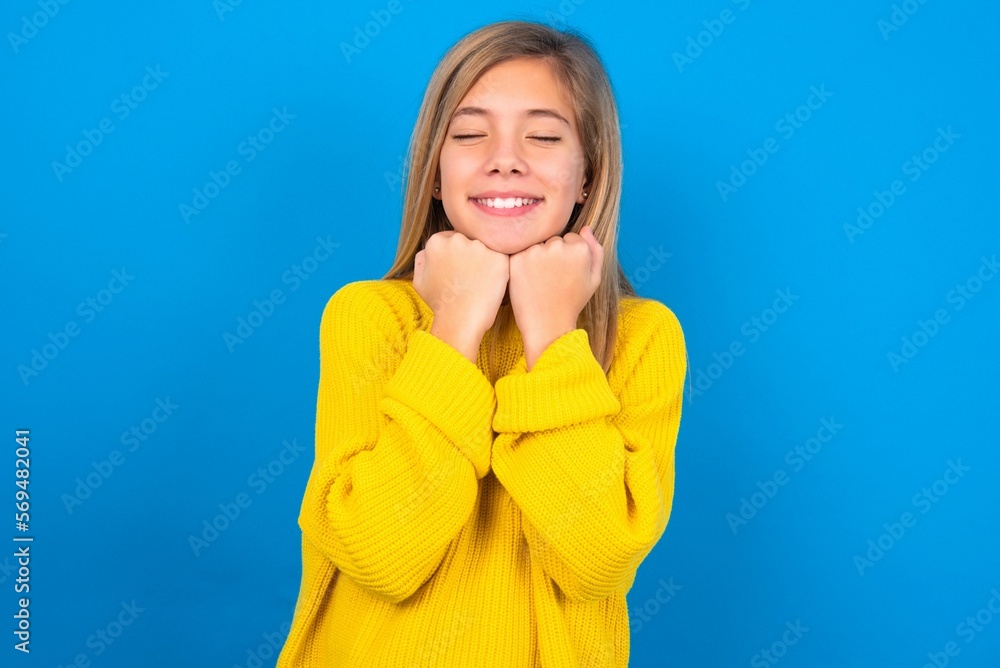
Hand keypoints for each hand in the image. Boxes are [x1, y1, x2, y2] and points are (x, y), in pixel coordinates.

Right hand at [413, 231, 509, 361]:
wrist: (459, 322)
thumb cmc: (439, 304)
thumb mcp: (419, 280)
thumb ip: (422, 259)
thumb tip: (429, 251)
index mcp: (436, 242)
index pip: (452, 238)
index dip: (458, 255)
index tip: (460, 270)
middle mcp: (458, 239)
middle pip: (470, 240)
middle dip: (472, 255)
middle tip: (471, 277)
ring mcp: (479, 247)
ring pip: (487, 248)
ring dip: (486, 260)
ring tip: (481, 282)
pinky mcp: (499, 258)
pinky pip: (502, 258)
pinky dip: (499, 270)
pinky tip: (491, 284)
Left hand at [508, 226, 603, 367]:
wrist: (548, 325)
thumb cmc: (572, 303)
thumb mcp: (594, 279)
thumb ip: (595, 250)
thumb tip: (586, 228)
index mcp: (579, 248)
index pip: (571, 238)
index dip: (568, 256)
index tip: (566, 272)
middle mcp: (558, 245)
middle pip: (552, 240)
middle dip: (552, 254)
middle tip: (552, 278)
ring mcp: (536, 251)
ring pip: (536, 245)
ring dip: (536, 257)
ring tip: (540, 280)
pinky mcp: (517, 259)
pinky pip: (520, 252)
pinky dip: (522, 263)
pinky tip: (528, 280)